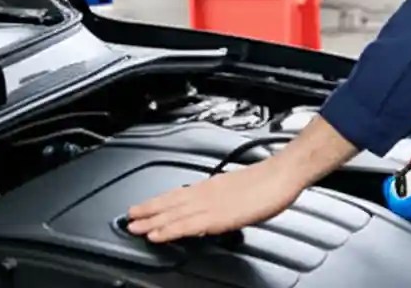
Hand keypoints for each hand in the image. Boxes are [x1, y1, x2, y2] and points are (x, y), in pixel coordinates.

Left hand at [126, 159, 301, 241]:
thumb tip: (216, 206)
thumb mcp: (240, 187)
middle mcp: (206, 193)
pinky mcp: (218, 216)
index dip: (157, 201)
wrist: (282, 174)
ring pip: (174, 214)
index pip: (177, 193)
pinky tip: (158, 235)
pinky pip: (188, 225)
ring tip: (134, 227)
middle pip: (171, 203)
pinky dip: (170, 230)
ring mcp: (210, 204)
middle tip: (128, 219)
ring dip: (152, 221)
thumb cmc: (267, 181)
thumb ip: (223, 197)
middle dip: (148, 212)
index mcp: (211, 186)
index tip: (141, 207)